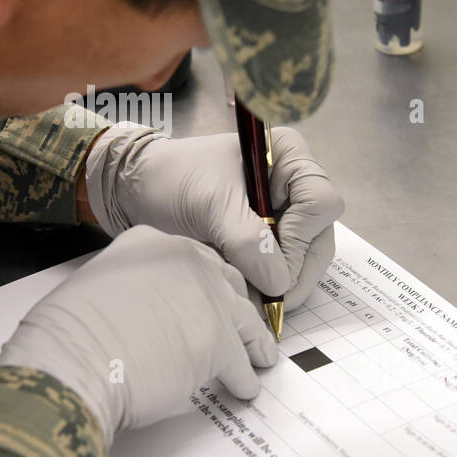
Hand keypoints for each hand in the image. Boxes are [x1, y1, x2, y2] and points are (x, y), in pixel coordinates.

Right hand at [0, 225, 278, 444]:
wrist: (71, 362)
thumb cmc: (67, 334)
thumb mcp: (96, 285)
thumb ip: (130, 288)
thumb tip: (143, 314)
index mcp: (149, 242)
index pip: (192, 259)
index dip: (203, 283)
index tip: (208, 298)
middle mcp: (184, 259)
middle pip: (226, 282)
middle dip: (235, 305)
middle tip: (242, 326)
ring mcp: (206, 298)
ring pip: (243, 320)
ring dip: (253, 342)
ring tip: (259, 357)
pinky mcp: (219, 342)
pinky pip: (240, 364)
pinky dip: (243, 379)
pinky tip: (243, 388)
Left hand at [83, 124, 343, 307]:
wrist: (136, 192)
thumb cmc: (171, 181)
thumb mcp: (210, 207)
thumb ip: (249, 242)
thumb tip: (280, 283)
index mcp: (286, 156)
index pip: (320, 202)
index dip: (301, 237)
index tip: (271, 261)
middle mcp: (292, 184)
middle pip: (319, 237)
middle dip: (295, 270)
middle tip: (270, 300)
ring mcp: (282, 214)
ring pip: (305, 260)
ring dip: (281, 284)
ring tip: (253, 299)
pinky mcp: (266, 240)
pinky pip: (283, 271)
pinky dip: (268, 288)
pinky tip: (248, 297)